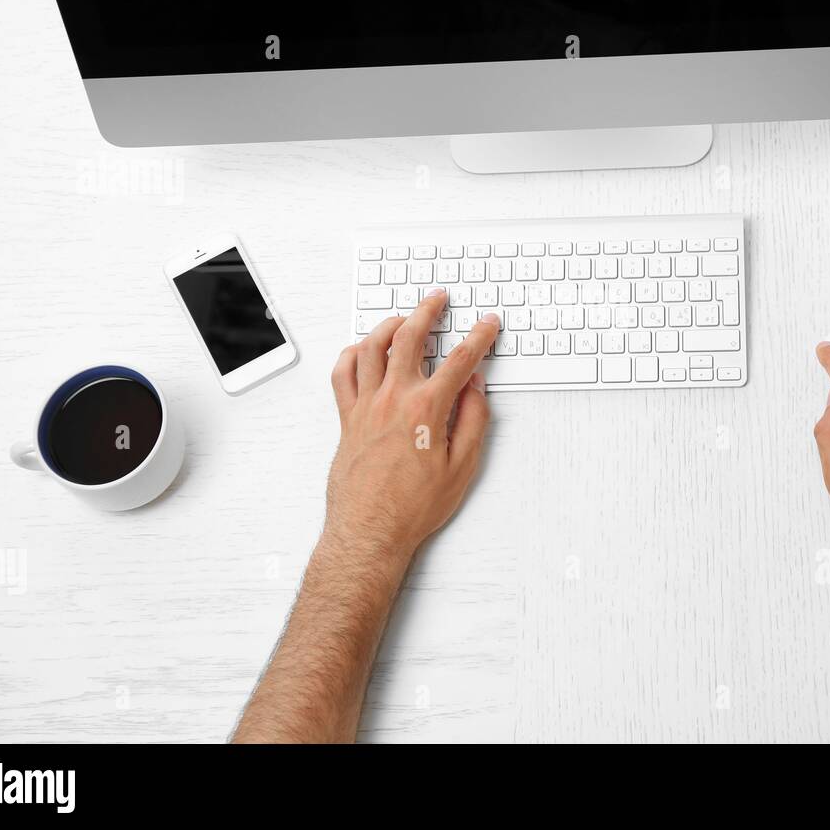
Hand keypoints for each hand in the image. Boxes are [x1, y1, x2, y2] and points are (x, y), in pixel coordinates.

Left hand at [326, 289, 499, 565]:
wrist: (369, 530)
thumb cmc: (413, 507)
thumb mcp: (462, 466)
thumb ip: (473, 419)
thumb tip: (475, 387)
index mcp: (426, 409)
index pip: (460, 360)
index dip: (479, 337)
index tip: (487, 325)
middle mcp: (393, 399)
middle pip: (409, 337)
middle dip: (427, 311)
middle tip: (438, 298)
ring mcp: (365, 406)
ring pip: (371, 347)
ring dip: (389, 325)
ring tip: (403, 317)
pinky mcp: (347, 418)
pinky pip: (342, 374)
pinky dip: (352, 354)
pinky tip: (362, 350)